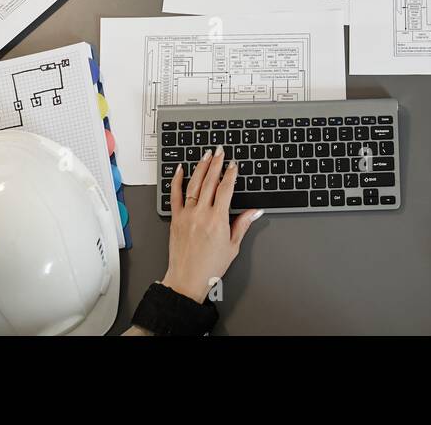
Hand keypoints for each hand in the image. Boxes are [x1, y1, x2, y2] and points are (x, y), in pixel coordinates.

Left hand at [161, 147, 263, 302]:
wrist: (187, 279)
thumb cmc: (209, 267)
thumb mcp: (233, 246)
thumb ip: (242, 224)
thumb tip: (255, 211)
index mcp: (217, 220)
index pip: (225, 190)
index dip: (230, 175)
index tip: (233, 165)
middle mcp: (201, 214)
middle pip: (210, 182)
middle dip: (216, 164)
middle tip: (220, 151)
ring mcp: (187, 215)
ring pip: (194, 184)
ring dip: (200, 167)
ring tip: (206, 155)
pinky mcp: (175, 219)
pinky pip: (175, 195)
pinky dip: (177, 180)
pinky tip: (180, 169)